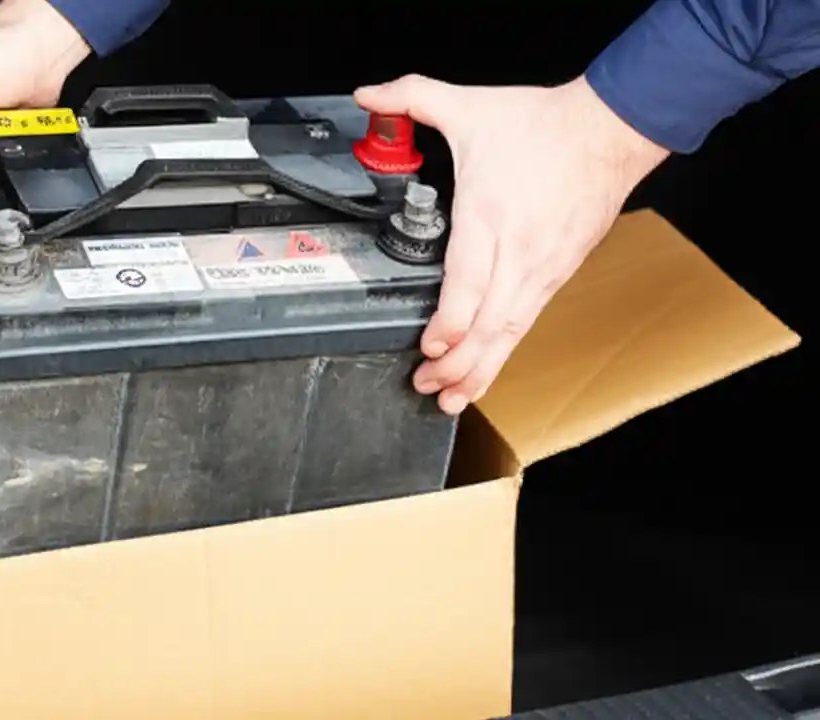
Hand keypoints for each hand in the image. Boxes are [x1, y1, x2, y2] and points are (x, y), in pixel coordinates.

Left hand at [354, 75, 668, 414]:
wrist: (610, 129)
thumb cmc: (543, 125)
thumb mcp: (469, 104)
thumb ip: (413, 97)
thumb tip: (369, 94)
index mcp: (491, 214)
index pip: (469, 281)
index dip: (451, 320)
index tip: (430, 345)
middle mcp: (519, 250)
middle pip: (489, 320)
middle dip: (458, 362)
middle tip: (428, 386)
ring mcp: (543, 267)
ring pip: (511, 330)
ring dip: (481, 368)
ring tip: (452, 397)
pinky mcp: (558, 274)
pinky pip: (528, 321)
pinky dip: (505, 350)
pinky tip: (487, 371)